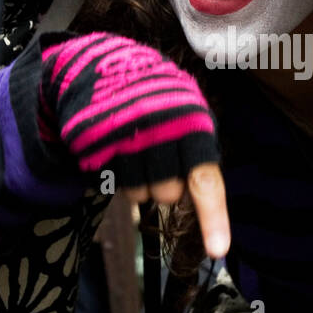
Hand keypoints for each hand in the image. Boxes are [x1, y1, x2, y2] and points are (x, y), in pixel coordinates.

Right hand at [0, 31, 229, 257]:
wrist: (104, 62)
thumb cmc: (158, 94)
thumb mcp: (188, 108)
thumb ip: (198, 148)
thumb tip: (203, 197)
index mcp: (192, 125)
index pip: (205, 182)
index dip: (213, 219)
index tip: (219, 250)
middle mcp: (160, 136)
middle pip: (168, 195)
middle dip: (166, 184)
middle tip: (159, 155)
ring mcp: (123, 142)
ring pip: (138, 195)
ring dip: (139, 181)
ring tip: (135, 146)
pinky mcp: (93, 148)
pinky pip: (112, 184)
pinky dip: (116, 172)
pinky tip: (116, 146)